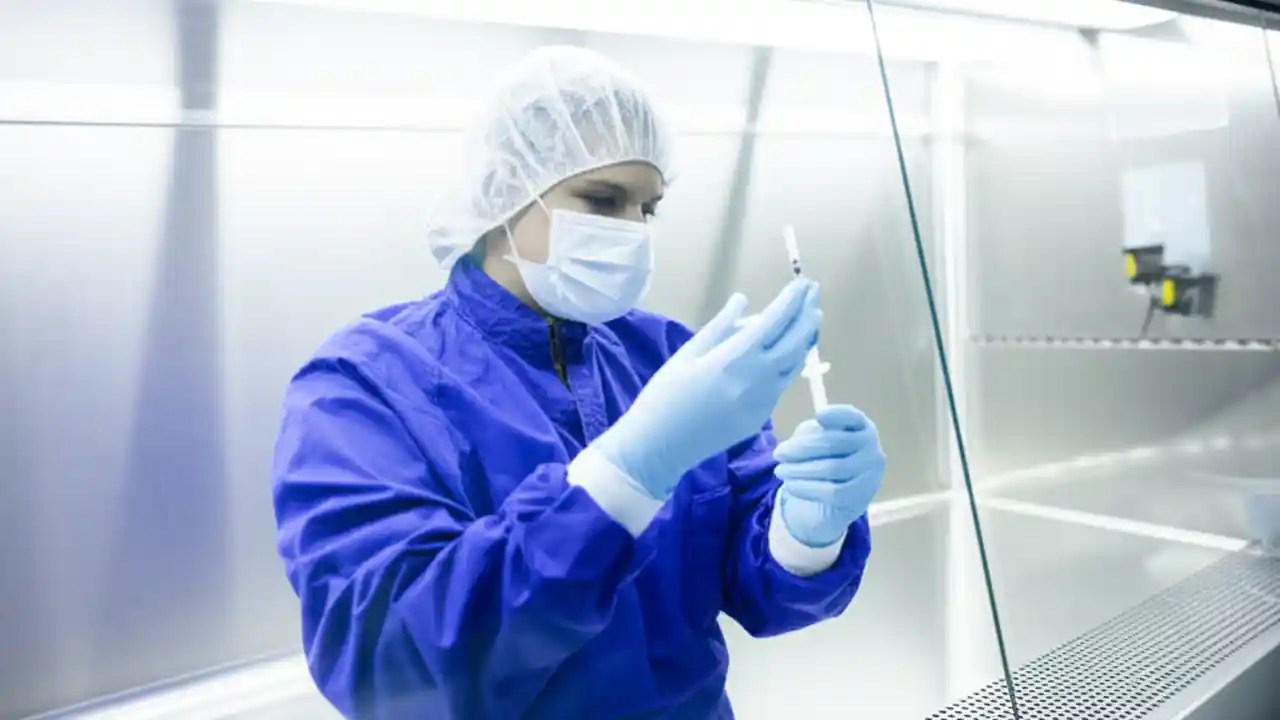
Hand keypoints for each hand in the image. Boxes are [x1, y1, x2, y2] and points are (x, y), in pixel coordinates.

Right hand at [593, 278, 821, 498]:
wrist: (661, 445)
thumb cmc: (666, 395)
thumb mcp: (689, 353)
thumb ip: (721, 326)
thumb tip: (743, 301)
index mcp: (737, 357)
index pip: (776, 320)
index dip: (793, 299)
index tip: (804, 282)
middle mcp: (759, 378)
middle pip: (796, 340)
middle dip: (808, 312)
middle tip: (814, 292)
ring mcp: (764, 399)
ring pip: (796, 363)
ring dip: (806, 337)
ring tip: (811, 316)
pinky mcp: (762, 416)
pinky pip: (784, 382)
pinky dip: (792, 361)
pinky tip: (791, 351)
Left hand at [775, 405, 884, 547]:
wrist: (836, 496)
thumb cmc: (825, 458)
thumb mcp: (817, 440)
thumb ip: (811, 435)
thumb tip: (794, 447)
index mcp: (862, 427)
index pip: (852, 417)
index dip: (837, 415)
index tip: (818, 416)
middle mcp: (872, 448)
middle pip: (834, 443)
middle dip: (801, 448)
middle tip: (778, 453)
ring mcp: (870, 474)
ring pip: (832, 469)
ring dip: (800, 470)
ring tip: (780, 471)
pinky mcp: (862, 496)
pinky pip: (832, 492)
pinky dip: (807, 488)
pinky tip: (790, 486)